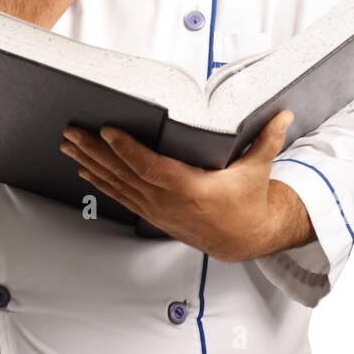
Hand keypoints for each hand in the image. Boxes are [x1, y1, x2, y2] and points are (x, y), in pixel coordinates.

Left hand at [59, 109, 314, 262]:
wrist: (244, 239)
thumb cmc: (247, 201)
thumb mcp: (258, 169)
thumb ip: (269, 140)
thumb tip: (284, 114)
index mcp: (190, 189)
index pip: (150, 166)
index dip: (127, 149)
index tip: (107, 131)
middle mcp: (168, 202)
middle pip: (123, 174)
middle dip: (94, 151)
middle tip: (72, 132)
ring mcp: (157, 210)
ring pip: (116, 185)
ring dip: (90, 164)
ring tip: (69, 146)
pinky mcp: (153, 214)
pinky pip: (120, 196)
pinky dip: (100, 182)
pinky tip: (84, 171)